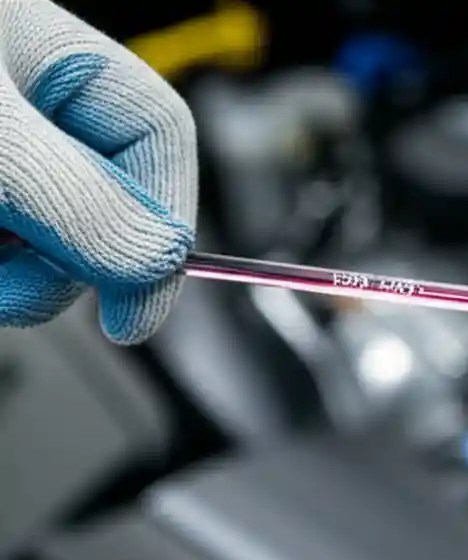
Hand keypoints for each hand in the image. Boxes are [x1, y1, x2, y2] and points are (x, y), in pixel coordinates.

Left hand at [0, 0, 195, 342]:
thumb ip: (79, 199)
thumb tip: (159, 262)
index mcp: (60, 57)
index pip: (162, 136)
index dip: (166, 225)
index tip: (137, 310)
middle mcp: (27, 99)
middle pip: (101, 203)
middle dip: (64, 260)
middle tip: (12, 276)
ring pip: (42, 238)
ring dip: (13, 273)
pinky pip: (1, 251)